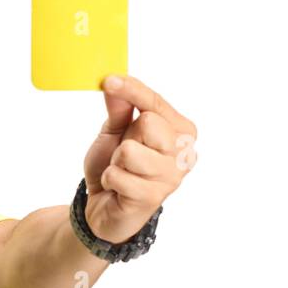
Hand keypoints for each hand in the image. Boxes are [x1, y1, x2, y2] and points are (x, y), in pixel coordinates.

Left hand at [81, 74, 198, 243]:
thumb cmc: (116, 166)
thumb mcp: (116, 132)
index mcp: (181, 131)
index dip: (132, 90)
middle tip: (125, 155)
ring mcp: (171, 176)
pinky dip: (110, 180)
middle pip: (148, 123)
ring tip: (123, 172)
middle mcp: (183, 152)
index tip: (109, 80)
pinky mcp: (153, 197)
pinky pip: (118, 175)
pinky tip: (119, 189)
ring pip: (130, 151)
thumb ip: (119, 108)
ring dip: (116, 162)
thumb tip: (114, 81)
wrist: (104, 207)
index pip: (156, 103)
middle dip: (126, 138)